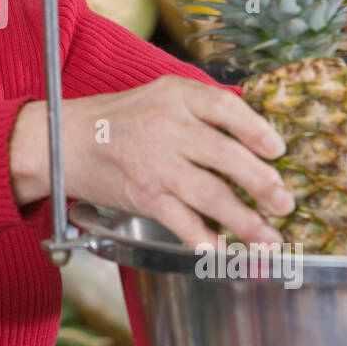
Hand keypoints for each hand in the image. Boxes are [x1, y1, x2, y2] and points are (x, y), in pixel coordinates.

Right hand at [10, 76, 294, 248]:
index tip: (278, 151)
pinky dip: (204, 238)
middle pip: (228, 156)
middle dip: (263, 183)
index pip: (227, 108)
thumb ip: (200, 109)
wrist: (61, 141)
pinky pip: (181, 221)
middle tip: (285, 203)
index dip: (258, 131)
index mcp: (175, 95)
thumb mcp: (158, 96)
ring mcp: (155, 164)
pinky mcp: (143, 195)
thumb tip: (252, 136)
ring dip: (245, 220)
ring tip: (268, 237)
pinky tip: (221, 250)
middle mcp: (167, 127)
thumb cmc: (115, 120)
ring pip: (211, 194)